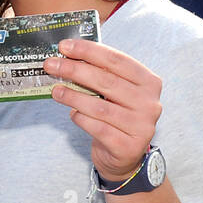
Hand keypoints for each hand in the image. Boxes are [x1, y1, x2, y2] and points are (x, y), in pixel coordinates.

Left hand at [44, 38, 161, 181]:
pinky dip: (81, 119)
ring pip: (100, 107)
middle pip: (107, 81)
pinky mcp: (128, 146)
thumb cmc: (117, 116)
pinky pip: (98, 128)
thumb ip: (101, 74)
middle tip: (52, 65)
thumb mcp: (115, 92)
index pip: (117, 60)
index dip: (89, 51)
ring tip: (56, 91)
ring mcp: (141, 126)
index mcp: (149, 82)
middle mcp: (149, 103)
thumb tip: (68, 56)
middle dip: (75, 70)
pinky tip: (72, 114)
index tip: (65, 47)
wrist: (124, 155)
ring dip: (73, 96)